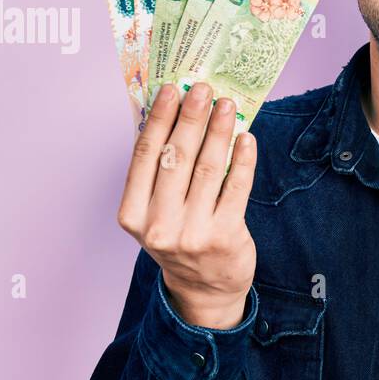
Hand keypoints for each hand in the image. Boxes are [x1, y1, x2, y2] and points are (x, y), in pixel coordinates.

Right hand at [117, 81, 257, 329]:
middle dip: (191, 118)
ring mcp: (192, 234)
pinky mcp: (224, 237)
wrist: (205, 290)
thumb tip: (173, 115)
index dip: (158, 119)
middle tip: (203, 89)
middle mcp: (158, 225)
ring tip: (227, 106)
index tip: (171, 89)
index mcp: (133, 215)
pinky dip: (241, 159)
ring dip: (218, 132)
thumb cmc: (180, 237)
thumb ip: (159, 172)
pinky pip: (235, 188)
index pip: (144, 156)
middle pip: (175, 158)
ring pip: (206, 169)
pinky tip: (246, 138)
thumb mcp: (157, 212)